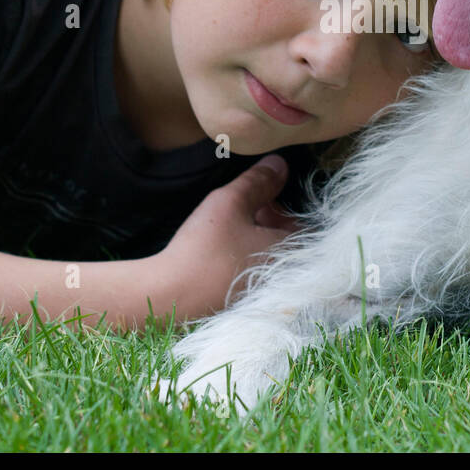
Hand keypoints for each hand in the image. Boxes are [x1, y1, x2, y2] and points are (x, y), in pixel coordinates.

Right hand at [158, 154, 302, 320]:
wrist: (170, 296)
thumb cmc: (206, 248)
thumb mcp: (231, 202)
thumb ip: (258, 181)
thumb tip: (280, 164)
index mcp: (290, 253)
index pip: (298, 223)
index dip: (276, 207)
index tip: (254, 201)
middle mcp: (284, 278)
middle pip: (283, 240)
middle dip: (264, 222)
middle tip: (238, 212)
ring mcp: (263, 295)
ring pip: (265, 256)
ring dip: (250, 240)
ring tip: (224, 231)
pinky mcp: (243, 305)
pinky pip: (250, 274)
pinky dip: (239, 260)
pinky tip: (217, 254)